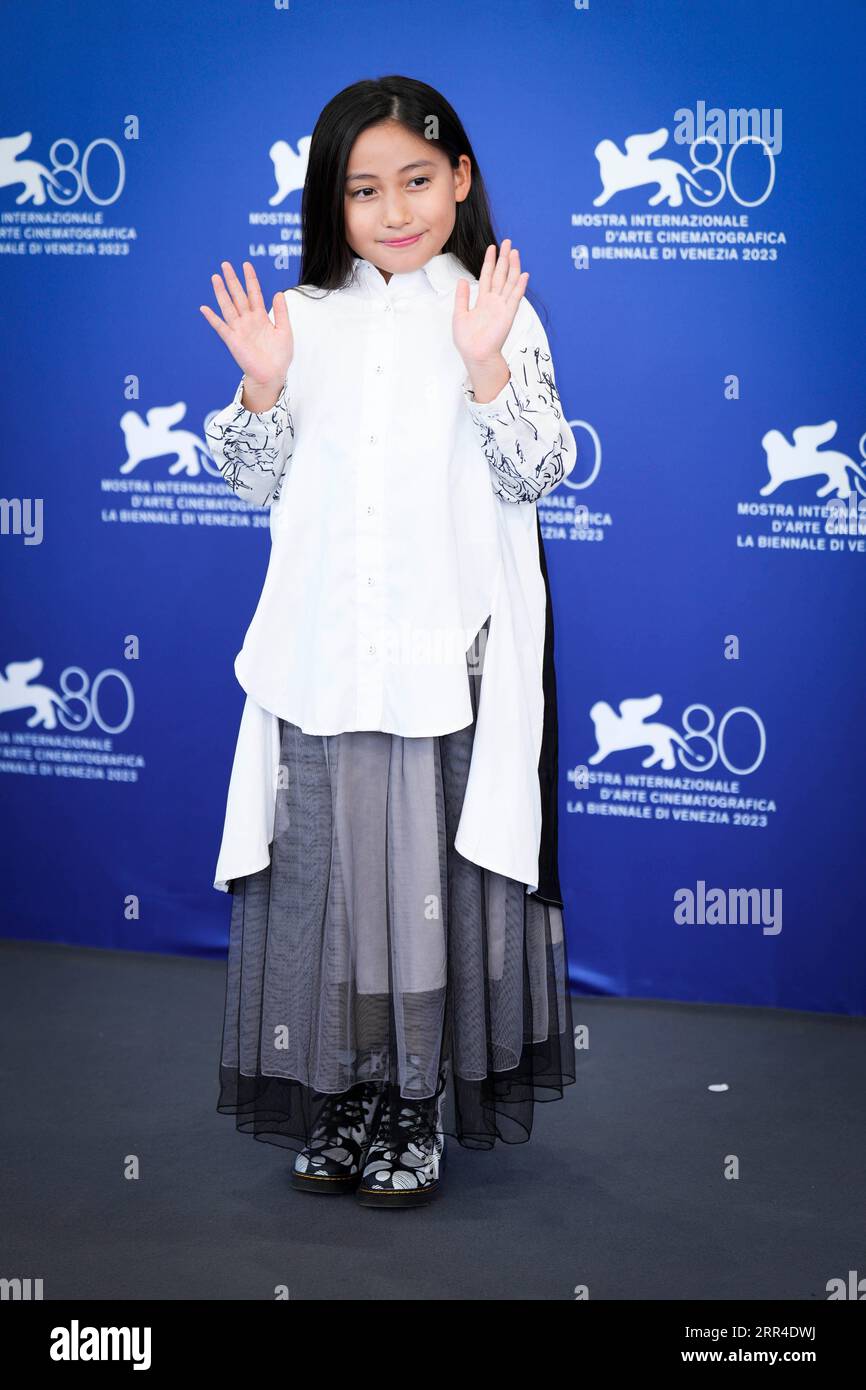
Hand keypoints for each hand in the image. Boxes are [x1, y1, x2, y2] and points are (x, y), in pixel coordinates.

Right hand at [199, 260, 293, 391]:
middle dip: (232, 280)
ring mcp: (239, 329)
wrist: (272, 375)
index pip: (254, 293)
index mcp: (261, 317)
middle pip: (238, 296)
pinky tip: (205, 308)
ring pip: (228, 307)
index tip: (246, 265)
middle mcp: (248, 320)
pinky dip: (212, 318)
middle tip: (225, 264)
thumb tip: (278, 292)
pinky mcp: (233, 341)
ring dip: (221, 293)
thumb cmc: (279, 356)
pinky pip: (221, 327)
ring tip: (215, 277)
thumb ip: (281, 312)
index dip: (250, 279)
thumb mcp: (285, 331)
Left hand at [452, 239, 527, 368]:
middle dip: (504, 258)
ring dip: (513, 267)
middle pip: (501, 275)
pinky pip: (515, 297)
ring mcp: (502, 306)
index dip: (489, 261)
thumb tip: (462, 280)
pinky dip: (520, 286)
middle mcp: (494, 301)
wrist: (476, 354)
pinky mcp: (508, 314)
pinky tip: (524, 274)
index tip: (492, 248)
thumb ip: (462, 297)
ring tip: (515, 252)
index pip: (487, 276)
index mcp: (483, 301)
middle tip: (508, 242)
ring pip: (509, 282)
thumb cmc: (467, 340)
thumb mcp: (459, 314)